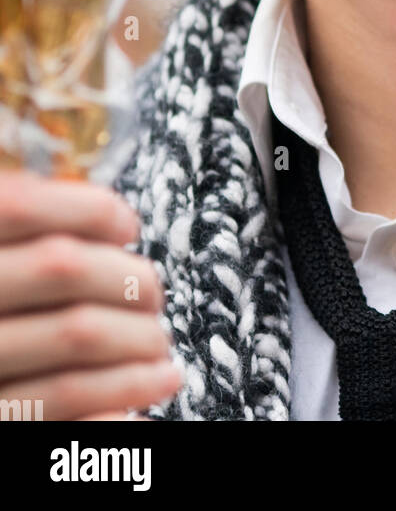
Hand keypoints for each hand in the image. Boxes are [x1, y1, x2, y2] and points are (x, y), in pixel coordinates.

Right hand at [0, 169, 182, 420]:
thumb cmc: (3, 306)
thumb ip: (28, 239)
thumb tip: (113, 223)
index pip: (21, 206)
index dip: (88, 210)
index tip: (127, 226)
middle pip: (63, 266)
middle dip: (128, 275)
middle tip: (153, 296)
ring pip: (77, 334)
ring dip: (139, 338)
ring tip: (159, 350)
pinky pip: (70, 408)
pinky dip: (123, 395)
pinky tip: (146, 392)